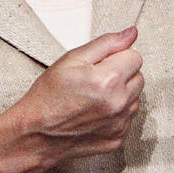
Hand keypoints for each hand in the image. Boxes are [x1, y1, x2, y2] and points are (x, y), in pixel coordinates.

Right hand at [0, 27, 143, 172]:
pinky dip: (116, 114)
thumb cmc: (48, 97)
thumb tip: (131, 33)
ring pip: (135, 99)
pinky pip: (127, 118)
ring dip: (121, 95)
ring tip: (94, 98)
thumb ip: (106, 43)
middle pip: (139, 77)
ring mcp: (119, 124)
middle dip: (122, 75)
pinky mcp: (118, 139)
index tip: (101, 65)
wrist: (34, 135)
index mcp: (108, 80)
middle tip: (95, 81)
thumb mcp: (71, 60)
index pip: (135, 57)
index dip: (117, 57)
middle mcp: (118, 104)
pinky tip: (95, 113)